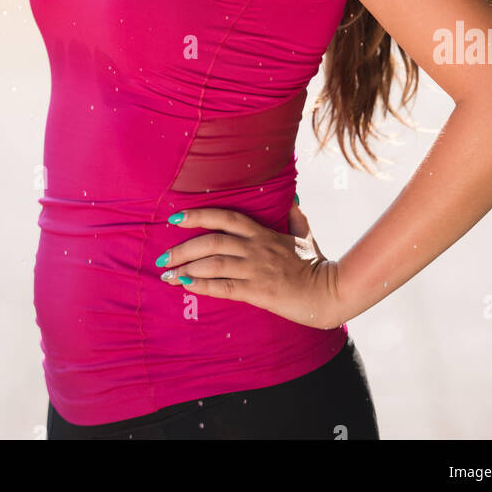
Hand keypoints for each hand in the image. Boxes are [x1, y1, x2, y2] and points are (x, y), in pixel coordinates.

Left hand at [156, 202, 342, 329]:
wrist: (329, 291)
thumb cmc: (316, 264)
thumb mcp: (305, 234)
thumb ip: (294, 216)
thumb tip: (291, 199)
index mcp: (263, 233)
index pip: (226, 217)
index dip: (199, 215)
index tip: (175, 218)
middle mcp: (256, 248)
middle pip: (212, 241)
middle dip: (183, 247)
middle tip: (162, 256)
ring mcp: (256, 269)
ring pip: (214, 263)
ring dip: (186, 267)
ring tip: (166, 274)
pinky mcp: (258, 291)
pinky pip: (224, 287)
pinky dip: (202, 286)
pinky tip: (186, 285)